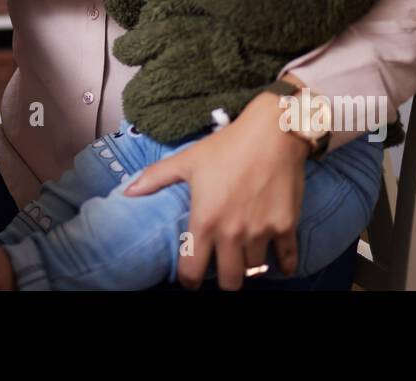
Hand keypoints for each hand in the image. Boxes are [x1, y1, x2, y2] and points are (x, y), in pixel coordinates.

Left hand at [123, 90, 311, 289]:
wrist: (272, 132)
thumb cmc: (227, 146)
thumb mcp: (187, 160)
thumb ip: (156, 178)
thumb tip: (128, 192)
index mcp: (205, 221)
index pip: (192, 272)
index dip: (190, 280)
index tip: (192, 277)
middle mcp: (233, 233)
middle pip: (230, 282)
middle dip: (224, 280)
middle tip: (223, 267)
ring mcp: (261, 232)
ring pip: (255, 271)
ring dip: (250, 267)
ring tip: (245, 255)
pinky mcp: (286, 226)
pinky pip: (287, 259)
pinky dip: (283, 264)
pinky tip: (278, 261)